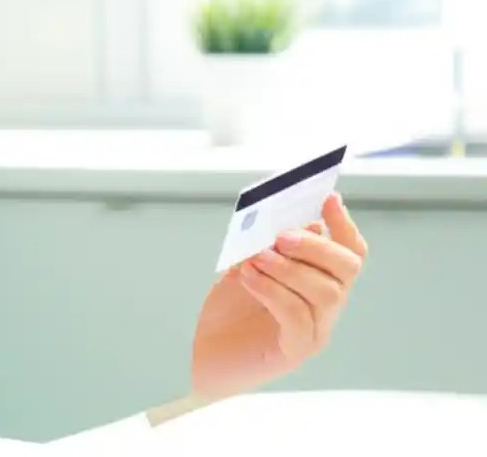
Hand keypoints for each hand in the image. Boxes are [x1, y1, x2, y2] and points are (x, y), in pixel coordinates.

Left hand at [191, 193, 367, 398]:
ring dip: (289, 269)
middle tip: (282, 237)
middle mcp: (325, 305)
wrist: (200, 351)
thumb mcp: (247, 264)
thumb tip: (286, 220)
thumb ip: (268, 244)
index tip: (328, 198)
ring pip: (325, 292)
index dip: (343, 224)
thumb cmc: (227, 308)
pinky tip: (247, 278)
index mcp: (320, 279)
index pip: (349, 251)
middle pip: (347, 268)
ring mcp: (315, 329)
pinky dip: (273, 291)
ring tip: (256, 259)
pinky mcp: (295, 350)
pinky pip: (297, 317)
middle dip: (317, 247)